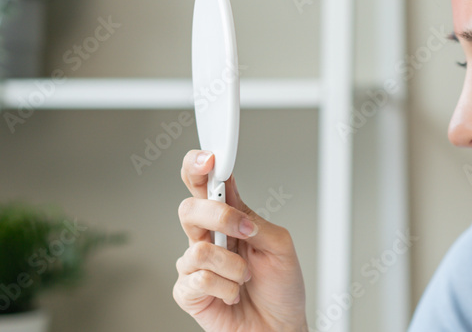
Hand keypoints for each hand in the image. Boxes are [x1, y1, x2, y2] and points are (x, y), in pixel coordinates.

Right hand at [173, 150, 307, 331]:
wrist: (279, 328)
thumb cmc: (281, 289)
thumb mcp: (283, 248)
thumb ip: (259, 224)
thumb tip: (237, 214)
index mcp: (231, 219)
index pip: (206, 183)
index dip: (199, 165)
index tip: (209, 157)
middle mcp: (209, 238)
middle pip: (190, 209)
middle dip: (218, 216)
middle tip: (244, 232)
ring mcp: (196, 265)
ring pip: (197, 249)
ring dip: (233, 266)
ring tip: (245, 278)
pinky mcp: (188, 291)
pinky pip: (198, 279)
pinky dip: (225, 287)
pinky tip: (233, 294)